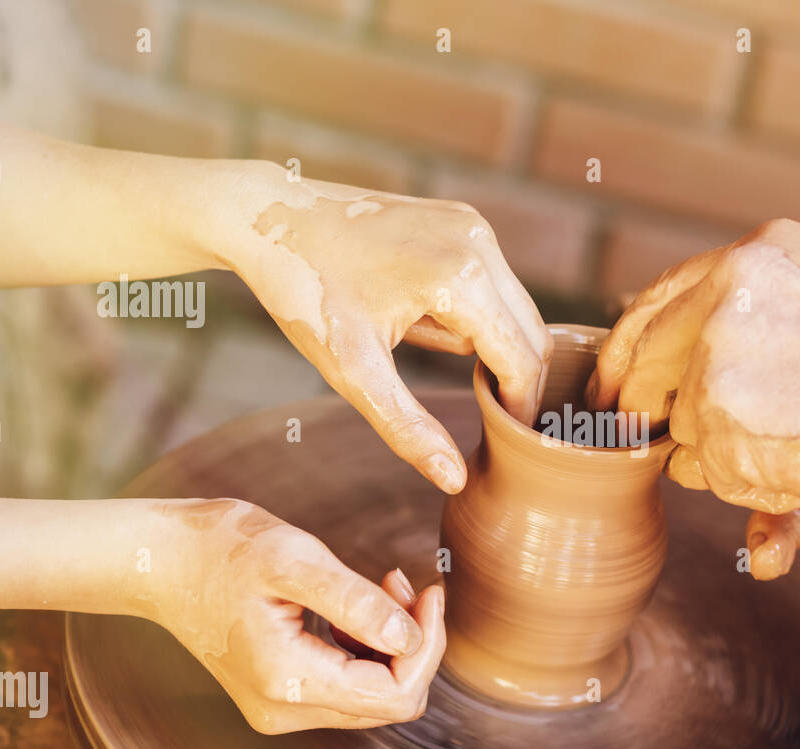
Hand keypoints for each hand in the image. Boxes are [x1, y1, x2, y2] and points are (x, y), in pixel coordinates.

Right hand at [150, 497, 444, 733]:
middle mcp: (283, 711)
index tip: (431, 591)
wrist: (158, 559)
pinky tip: (362, 605)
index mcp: (287, 682)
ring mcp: (279, 708)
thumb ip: (356, 603)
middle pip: (388, 701)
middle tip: (406, 584)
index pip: (395, 695)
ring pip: (372, 694)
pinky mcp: (279, 693)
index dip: (427, 645)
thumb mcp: (295, 560)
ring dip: (393, 642)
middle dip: (413, 642)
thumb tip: (411, 638)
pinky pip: (348, 683)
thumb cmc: (221, 547)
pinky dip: (367, 645)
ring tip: (386, 585)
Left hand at [220, 171, 551, 492]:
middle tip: (479, 415)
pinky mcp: (462, 219)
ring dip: (485, 343)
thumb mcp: (353, 370)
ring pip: (513, 309)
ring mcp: (474, 225)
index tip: (505, 438)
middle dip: (512, 378)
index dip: (520, 405)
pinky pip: (490, 283)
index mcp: (460, 278)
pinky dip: (471, 312)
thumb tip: (454, 480)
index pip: (522, 359)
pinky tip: (417, 316)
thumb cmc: (305, 292)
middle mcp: (479, 242)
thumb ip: (408, 427)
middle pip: (532, 334)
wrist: (268, 218)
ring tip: (413, 343)